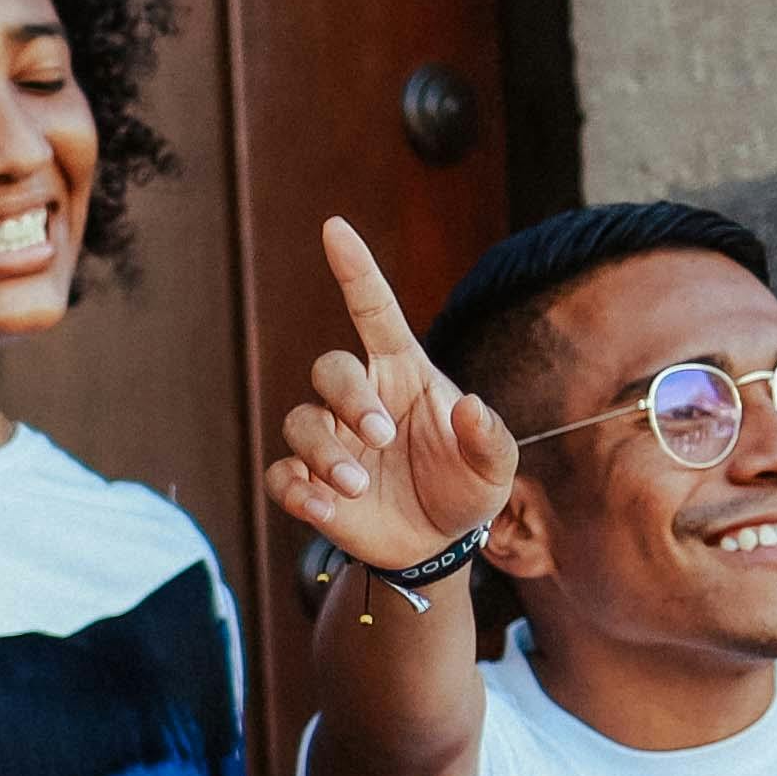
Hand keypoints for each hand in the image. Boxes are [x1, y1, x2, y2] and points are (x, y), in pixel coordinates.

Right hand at [262, 218, 522, 579]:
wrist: (437, 548)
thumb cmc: (466, 489)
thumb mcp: (496, 467)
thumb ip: (490, 437)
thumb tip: (469, 407)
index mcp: (403, 375)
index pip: (373, 311)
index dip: (354, 269)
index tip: (335, 227)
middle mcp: (360, 401)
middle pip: (328, 368)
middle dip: (347, 397)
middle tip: (379, 438)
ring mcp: (331, 442)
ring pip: (298, 421)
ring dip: (323, 451)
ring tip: (357, 483)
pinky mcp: (309, 484)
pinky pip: (280, 474)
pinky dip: (296, 489)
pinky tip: (327, 508)